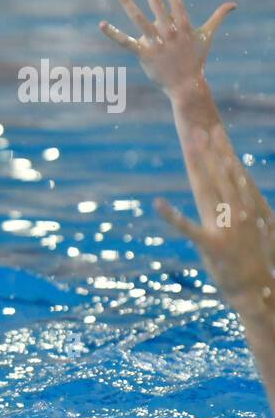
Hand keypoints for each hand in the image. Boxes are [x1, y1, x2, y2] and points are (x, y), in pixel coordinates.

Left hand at [98, 0, 234, 97]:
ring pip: (139, 18)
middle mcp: (170, 30)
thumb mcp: (207, 37)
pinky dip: (113, 34)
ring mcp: (157, 42)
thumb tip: (233, 4)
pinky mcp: (144, 54)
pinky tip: (101, 24)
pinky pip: (126, 42)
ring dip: (127, 2)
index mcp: (183, 23)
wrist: (186, 85)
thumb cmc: (196, 59)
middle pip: (156, 1)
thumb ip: (218, 18)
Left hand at [156, 125, 274, 313]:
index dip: (222, 152)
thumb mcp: (253, 230)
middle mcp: (237, 212)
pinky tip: (157, 203)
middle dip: (211, 152)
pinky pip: (187, 228)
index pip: (232, 173)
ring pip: (209, 190)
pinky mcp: (211, 244)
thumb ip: (243, 208)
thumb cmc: (253, 260)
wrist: (259, 288)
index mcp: (245, 207)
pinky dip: (172, 216)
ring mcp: (225, 226)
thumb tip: (238, 190)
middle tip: (200, 129)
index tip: (215, 130)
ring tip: (191, 148)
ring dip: (201, 168)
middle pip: (221, 176)